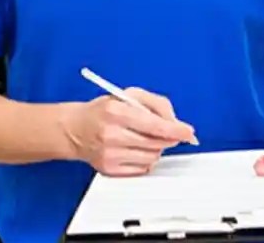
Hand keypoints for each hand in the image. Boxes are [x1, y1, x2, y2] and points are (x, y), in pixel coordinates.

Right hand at [62, 88, 197, 176]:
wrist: (75, 129)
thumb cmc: (103, 110)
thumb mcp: (128, 95)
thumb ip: (156, 104)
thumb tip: (175, 122)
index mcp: (116, 111)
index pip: (154, 125)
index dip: (176, 130)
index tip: (188, 133)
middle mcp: (112, 134)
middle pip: (156, 143)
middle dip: (166, 137)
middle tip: (163, 131)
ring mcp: (110, 154)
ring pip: (152, 157)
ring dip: (155, 148)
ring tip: (141, 138)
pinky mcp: (109, 169)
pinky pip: (142, 169)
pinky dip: (144, 160)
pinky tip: (133, 149)